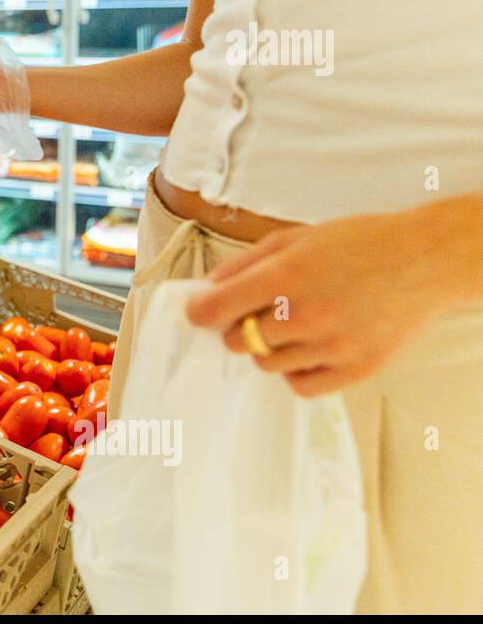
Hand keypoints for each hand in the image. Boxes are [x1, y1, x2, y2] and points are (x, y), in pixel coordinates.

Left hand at [184, 209, 456, 394]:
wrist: (423, 261)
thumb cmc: (358, 244)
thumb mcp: (294, 238)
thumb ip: (245, 264)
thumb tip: (207, 289)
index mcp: (286, 275)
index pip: (216, 309)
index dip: (199, 312)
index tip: (198, 312)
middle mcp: (307, 314)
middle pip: (239, 341)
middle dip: (240, 327)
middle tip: (260, 312)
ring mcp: (333, 346)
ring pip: (267, 364)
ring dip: (270, 347)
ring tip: (295, 324)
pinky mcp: (356, 369)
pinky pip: (300, 385)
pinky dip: (296, 371)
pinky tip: (310, 347)